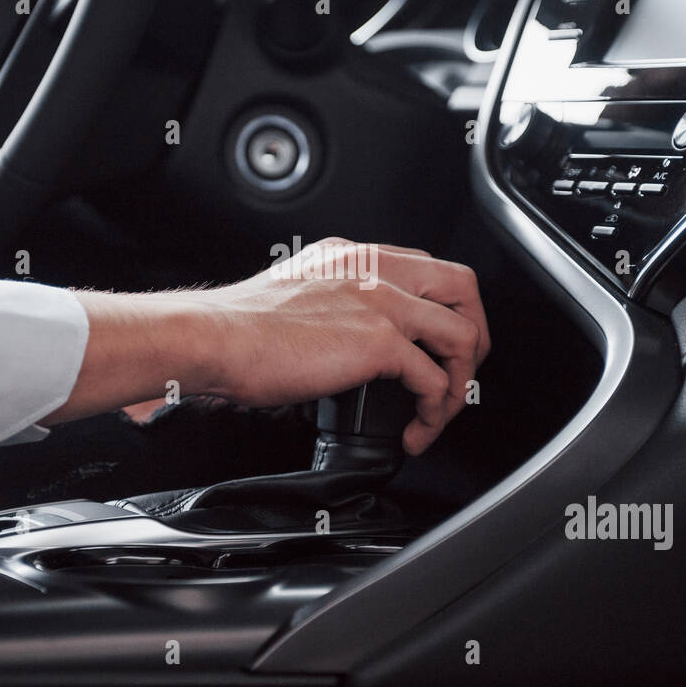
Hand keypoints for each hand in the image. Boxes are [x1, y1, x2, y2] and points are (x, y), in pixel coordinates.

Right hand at [49, 238, 489, 455]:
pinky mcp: (379, 342)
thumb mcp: (294, 295)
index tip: (436, 346)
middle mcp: (375, 270)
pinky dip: (434, 412)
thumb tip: (343, 341)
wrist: (212, 338)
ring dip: (459, 383)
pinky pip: (436, 379)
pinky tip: (415, 431)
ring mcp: (382, 302)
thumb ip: (329, 304)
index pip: (427, 268)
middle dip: (473, 337)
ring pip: (462, 335)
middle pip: (463, 288)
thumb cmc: (234, 327)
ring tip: (439, 413)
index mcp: (354, 256)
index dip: (444, 310)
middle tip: (458, 376)